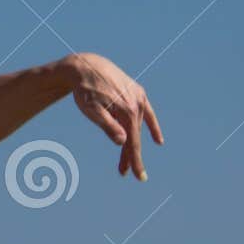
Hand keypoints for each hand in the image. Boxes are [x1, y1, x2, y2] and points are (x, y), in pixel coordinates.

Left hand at [66, 52, 163, 180]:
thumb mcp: (92, 110)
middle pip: (135, 136)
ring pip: (138, 126)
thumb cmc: (85, 90)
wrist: (86, 66)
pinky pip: (148, 113)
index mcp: (127, 110)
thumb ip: (108, 126)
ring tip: (128, 161)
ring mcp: (138, 97)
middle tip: (125, 173)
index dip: (135, 161)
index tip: (138, 176)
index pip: (133, 142)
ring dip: (134, 142)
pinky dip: (152, 126)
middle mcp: (137, 104)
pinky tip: (158, 141)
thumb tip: (123, 142)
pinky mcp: (137, 92)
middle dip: (130, 156)